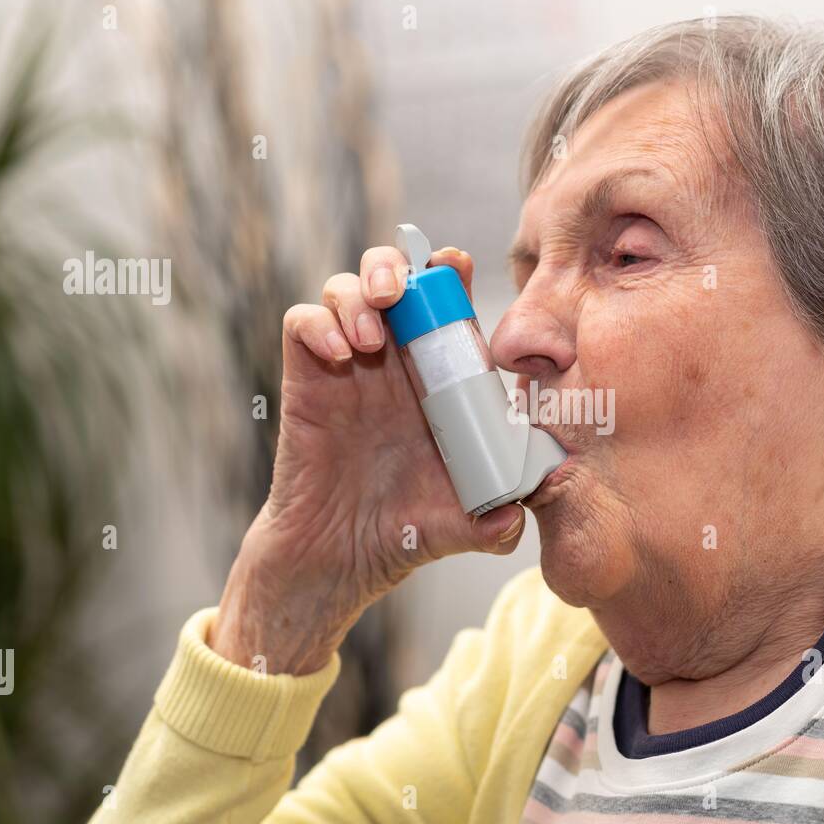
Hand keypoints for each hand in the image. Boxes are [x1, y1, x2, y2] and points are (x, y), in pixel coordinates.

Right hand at [208, 245, 524, 674]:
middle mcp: (393, 362)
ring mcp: (347, 367)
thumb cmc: (404, 531)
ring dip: (356, 294)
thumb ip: (498, 522)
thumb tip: (522, 515)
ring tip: (369, 339)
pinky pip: (301, 322)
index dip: (448, 274)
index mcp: (438, 378)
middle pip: (391, 275)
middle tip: (399, 292)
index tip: (454, 267)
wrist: (341, 559)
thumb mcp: (464, 525)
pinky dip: (318, 323)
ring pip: (344, 288)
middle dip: (394, 264)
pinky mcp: (306, 380)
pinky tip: (339, 354)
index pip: (445, 303)